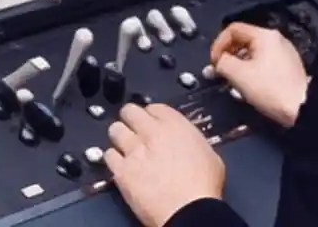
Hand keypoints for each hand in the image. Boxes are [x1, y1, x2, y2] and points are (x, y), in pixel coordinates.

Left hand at [105, 103, 224, 226]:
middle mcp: (151, 133)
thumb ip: (191, 142)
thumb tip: (187, 144)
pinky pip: (108, 155)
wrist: (188, 211)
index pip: (155, 107)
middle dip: (131, 118)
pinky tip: (120, 165)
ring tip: (125, 146)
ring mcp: (133, 151)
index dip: (152, 114)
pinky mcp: (121, 171)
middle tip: (133, 128)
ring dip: (119, 136)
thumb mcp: (209, 155)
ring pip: (115, 130)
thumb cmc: (203, 187)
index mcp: (175, 125)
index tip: (152, 122)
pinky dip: (113, 158)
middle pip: (130, 111)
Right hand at [210, 23, 308, 128]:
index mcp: (265, 36)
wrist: (302, 109)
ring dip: (239, 63)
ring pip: (253, 52)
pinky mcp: (288, 66)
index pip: (233, 29)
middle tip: (221, 72)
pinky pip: (264, 61)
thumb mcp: (239, 75)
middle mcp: (276, 39)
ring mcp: (284, 52)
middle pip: (243, 40)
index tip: (214, 62)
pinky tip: (249, 84)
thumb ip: (222, 63)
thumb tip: (217, 63)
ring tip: (234, 80)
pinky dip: (252, 69)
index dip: (218, 45)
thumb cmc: (271, 90)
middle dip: (228, 55)